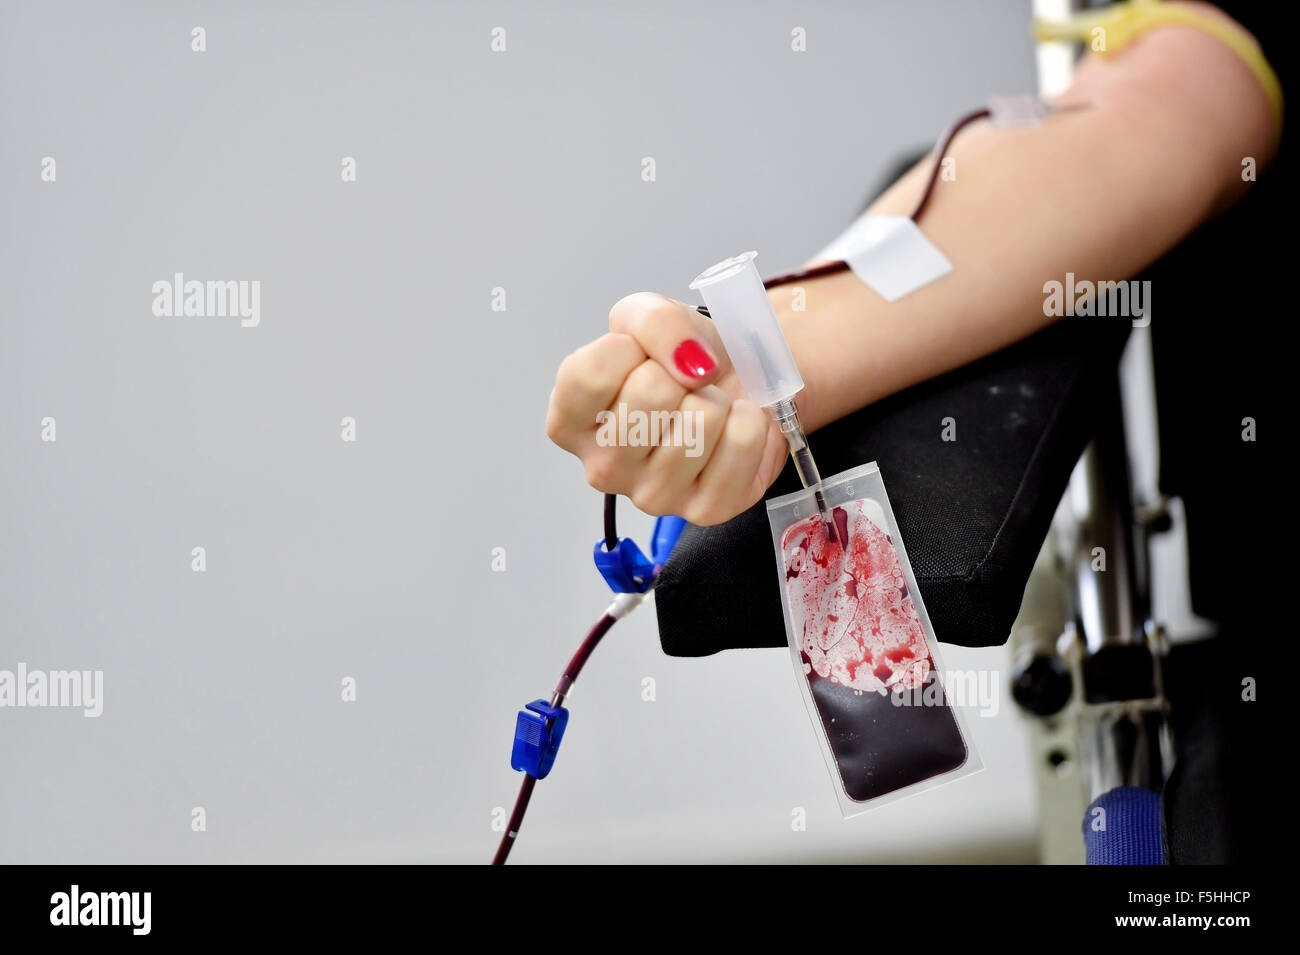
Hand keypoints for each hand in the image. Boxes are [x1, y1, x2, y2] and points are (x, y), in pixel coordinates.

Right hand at [546, 292, 787, 524]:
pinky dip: (749, 420)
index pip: (591, 374)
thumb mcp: (648, 315)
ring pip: (700, 419)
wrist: (734, 385)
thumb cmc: (679, 360)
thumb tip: (691, 362)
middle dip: (679, 373)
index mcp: (571, 423)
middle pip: (649, 394)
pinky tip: (732, 428)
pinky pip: (741, 442)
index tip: (646, 355)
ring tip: (708, 407)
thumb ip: (653, 321)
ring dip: (716, 398)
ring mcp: (653, 496)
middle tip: (683, 386)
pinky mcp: (706, 509)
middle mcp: (603, 469)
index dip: (632, 347)